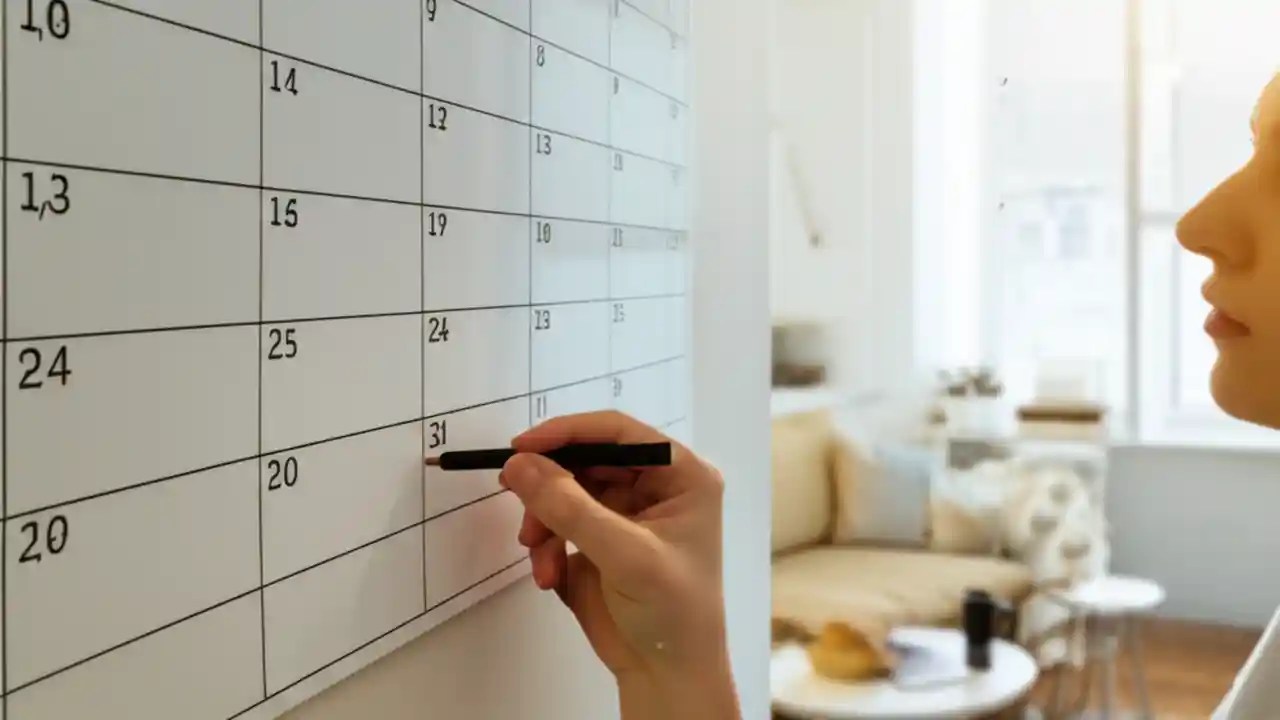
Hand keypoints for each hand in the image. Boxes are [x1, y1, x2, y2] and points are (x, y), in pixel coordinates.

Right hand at [500, 411, 738, 719]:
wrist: (666, 675)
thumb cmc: (671, 613)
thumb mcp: (624, 555)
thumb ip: (570, 507)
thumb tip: (520, 465)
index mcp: (682, 475)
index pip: (619, 432)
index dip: (568, 433)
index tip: (523, 446)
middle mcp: (655, 487)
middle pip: (585, 460)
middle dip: (550, 487)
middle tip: (517, 502)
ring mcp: (626, 513)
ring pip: (565, 492)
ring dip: (544, 523)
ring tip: (539, 558)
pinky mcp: (600, 540)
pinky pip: (559, 523)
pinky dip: (546, 546)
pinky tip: (550, 577)